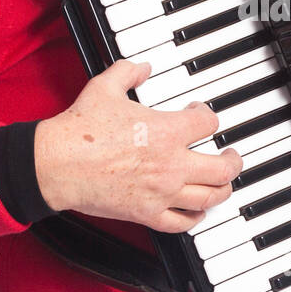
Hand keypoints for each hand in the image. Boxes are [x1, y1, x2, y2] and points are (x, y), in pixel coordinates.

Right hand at [33, 60, 242, 232]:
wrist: (57, 164)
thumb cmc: (79, 129)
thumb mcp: (105, 87)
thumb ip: (128, 72)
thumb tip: (142, 68)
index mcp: (167, 131)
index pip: (209, 122)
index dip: (208, 114)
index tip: (201, 113)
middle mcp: (171, 164)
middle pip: (223, 167)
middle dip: (234, 160)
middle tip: (233, 156)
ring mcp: (161, 192)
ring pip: (210, 197)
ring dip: (223, 189)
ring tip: (224, 183)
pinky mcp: (146, 213)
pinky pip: (181, 223)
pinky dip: (195, 219)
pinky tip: (198, 212)